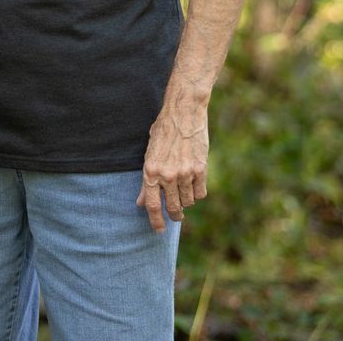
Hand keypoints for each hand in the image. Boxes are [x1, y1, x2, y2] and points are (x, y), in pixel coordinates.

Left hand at [135, 107, 209, 231]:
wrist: (184, 112)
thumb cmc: (164, 131)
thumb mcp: (149, 154)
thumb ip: (147, 181)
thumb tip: (141, 203)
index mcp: (151, 171)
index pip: (153, 205)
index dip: (155, 221)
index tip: (159, 230)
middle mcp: (168, 175)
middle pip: (173, 208)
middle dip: (174, 215)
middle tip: (176, 215)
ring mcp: (185, 173)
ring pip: (188, 202)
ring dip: (186, 201)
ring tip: (183, 192)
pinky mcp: (201, 169)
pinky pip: (200, 193)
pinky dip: (197, 192)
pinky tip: (194, 184)